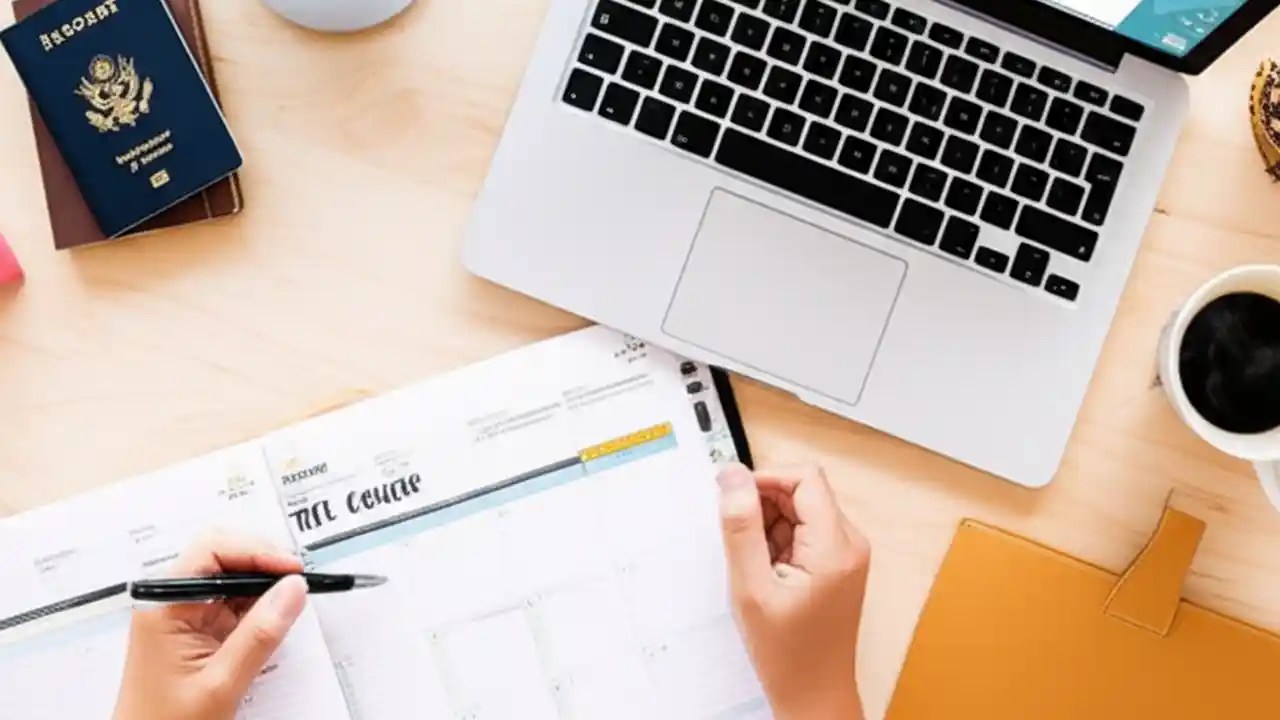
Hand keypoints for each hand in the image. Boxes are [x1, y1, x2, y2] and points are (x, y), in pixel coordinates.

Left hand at [113, 536, 308, 719]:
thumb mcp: (221, 682)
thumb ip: (260, 634)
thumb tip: (293, 590)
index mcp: (163, 608)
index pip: (211, 550)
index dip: (256, 551)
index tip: (291, 569)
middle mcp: (169, 604)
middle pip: (221, 555)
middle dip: (262, 562)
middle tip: (296, 580)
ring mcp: (183, 617)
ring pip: (229, 577)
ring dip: (262, 584)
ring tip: (290, 600)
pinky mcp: (196, 631)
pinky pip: (231, 603)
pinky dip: (257, 606)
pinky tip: (274, 618)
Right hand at [717, 464, 869, 719]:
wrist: (814, 694)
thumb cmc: (788, 654)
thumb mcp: (751, 587)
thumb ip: (740, 527)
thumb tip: (733, 476)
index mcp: (835, 545)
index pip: (804, 477)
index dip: (765, 480)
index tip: (734, 499)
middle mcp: (849, 542)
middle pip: (801, 490)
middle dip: (764, 507)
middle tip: (742, 544)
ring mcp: (845, 552)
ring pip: (799, 510)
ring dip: (768, 527)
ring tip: (757, 568)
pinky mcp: (837, 562)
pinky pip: (802, 531)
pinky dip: (777, 543)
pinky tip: (767, 575)